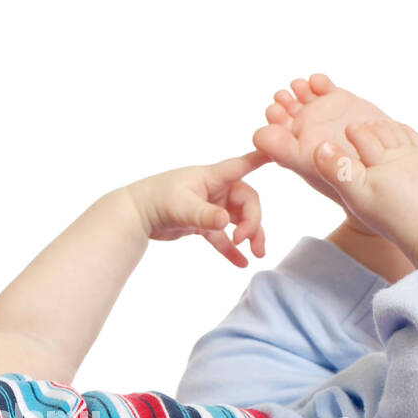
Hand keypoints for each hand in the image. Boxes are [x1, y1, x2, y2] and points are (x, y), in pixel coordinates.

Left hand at [124, 151, 269, 266]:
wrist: (135, 214)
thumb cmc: (157, 200)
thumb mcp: (182, 207)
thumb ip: (205, 215)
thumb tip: (227, 221)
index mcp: (212, 177)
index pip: (244, 164)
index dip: (263, 159)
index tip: (282, 152)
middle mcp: (215, 189)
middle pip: (247, 202)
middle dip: (253, 222)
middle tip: (246, 241)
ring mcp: (210, 206)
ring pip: (239, 220)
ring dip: (249, 236)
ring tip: (256, 255)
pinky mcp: (203, 224)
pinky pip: (222, 237)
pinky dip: (231, 250)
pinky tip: (242, 264)